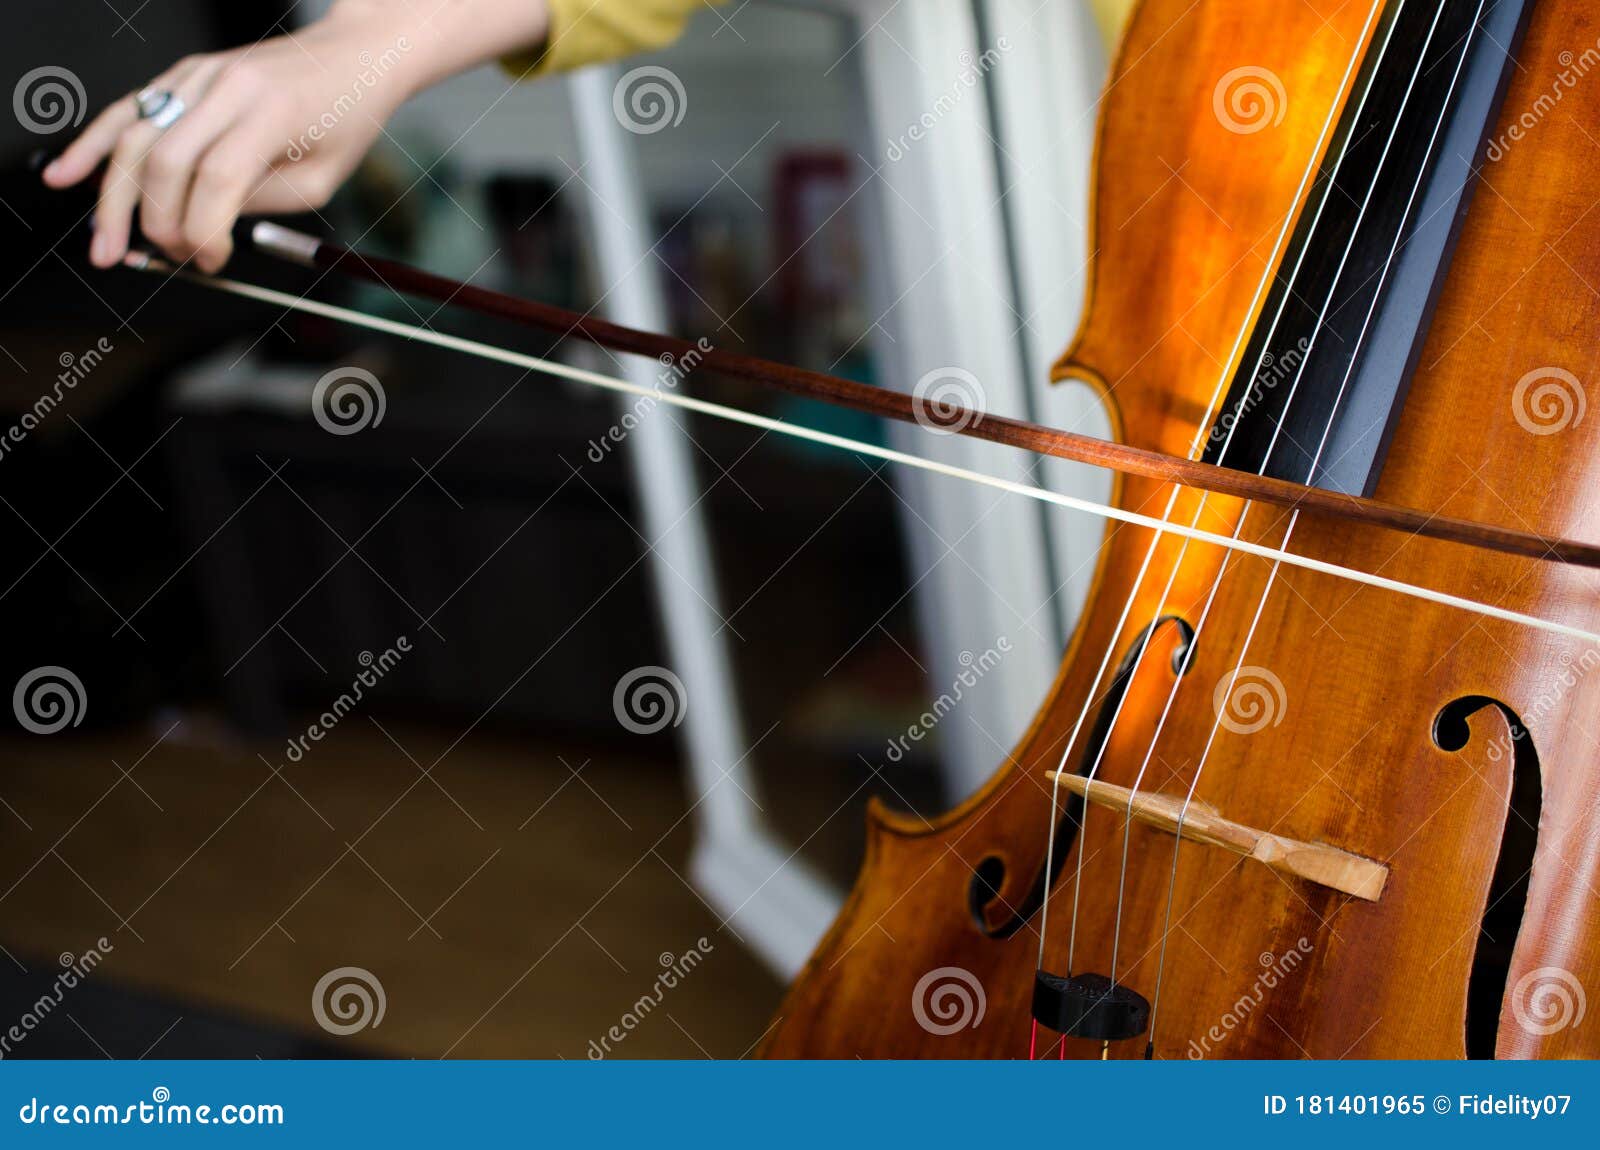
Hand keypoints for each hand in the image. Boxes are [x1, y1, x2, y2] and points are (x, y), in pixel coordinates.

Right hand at [42, 0, 548, 272]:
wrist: (348, 56)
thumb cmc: (344, 119)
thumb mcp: (322, 178)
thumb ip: (262, 202)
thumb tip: (205, 229)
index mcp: (271, 116)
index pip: (217, 178)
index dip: (204, 230)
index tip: (211, 261)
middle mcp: (227, 89)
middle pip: (166, 161)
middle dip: (158, 222)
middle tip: (169, 258)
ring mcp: (198, 77)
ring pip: (136, 137)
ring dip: (112, 198)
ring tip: (103, 246)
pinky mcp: (182, 77)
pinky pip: (127, 111)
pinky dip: (93, 145)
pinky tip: (67, 175)